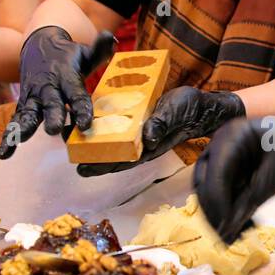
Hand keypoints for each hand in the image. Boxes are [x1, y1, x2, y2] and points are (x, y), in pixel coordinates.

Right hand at [0, 26, 114, 158]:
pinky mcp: (24, 105)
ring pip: (28, 113)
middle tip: (54, 131)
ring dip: (23, 128)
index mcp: (66, 77)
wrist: (39, 46)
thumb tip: (111, 37)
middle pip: (51, 104)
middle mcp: (48, 88)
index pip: (76, 94)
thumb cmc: (68, 56)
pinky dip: (8, 137)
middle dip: (52, 116)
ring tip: (17, 142)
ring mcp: (33, 97)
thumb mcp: (85, 52)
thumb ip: (98, 50)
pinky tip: (4, 154)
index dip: (81, 108)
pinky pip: (16, 121)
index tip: (86, 123)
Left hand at [77, 86, 244, 176]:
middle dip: (94, 158)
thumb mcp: (175, 112)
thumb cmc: (190, 110)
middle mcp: (143, 143)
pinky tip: (95, 122)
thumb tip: (149, 138)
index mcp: (150, 146)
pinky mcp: (142, 120)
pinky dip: (107, 126)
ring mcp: (141, 132)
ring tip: (76, 142)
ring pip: (116, 141)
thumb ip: (162, 123)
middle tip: (72, 160)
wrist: (202, 106)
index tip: (82, 169)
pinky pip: (122, 126)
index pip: (121, 160)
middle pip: (115, 154)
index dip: (101, 165)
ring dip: (97, 143)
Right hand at [193, 107, 274, 242]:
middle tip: (226, 239)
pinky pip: (227, 195)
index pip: (213, 174)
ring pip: (212, 192)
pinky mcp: (236, 173)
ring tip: (236, 238)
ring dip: (222, 216)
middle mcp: (222, 146)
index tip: (225, 229)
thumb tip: (228, 227)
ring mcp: (227, 159)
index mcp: (231, 137)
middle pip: (204, 183)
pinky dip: (233, 211)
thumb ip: (252, 198)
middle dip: (214, 213)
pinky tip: (245, 229)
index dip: (216, 204)